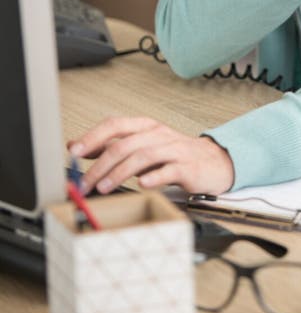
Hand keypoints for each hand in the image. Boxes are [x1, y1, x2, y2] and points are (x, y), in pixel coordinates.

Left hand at [67, 116, 234, 194]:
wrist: (213, 162)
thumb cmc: (174, 155)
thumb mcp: (142, 146)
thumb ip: (112, 146)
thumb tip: (77, 146)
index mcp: (146, 127)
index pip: (115, 125)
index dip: (93, 137)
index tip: (73, 151)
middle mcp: (158, 134)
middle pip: (124, 144)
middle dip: (100, 165)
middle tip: (86, 183)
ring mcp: (174, 149)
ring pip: (142, 156)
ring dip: (119, 172)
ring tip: (104, 187)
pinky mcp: (187, 167)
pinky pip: (168, 170)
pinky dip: (154, 177)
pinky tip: (142, 184)